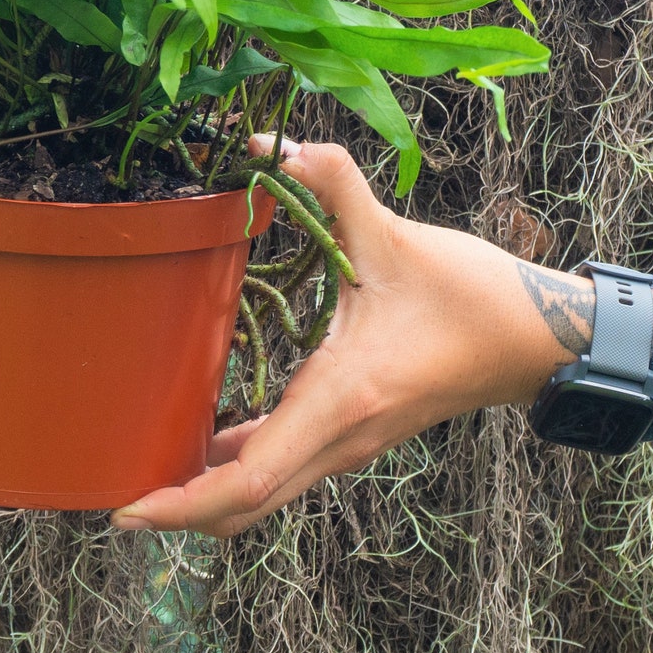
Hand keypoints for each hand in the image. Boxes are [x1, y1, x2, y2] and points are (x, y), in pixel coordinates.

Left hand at [111, 138, 594, 536]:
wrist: (537, 341)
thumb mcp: (395, 233)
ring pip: (264, 492)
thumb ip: (330, 181)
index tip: (127, 509)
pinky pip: (283, 466)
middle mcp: (340, 436)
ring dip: (205, 491)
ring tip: (143, 465)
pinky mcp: (354, 431)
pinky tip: (202, 434)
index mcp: (342, 398)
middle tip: (115, 494)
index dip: (184, 502)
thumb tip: (268, 143)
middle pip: (246, 505)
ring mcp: (348, 441)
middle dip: (179, 509)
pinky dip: (236, 467)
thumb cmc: (472, 297)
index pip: (249, 479)